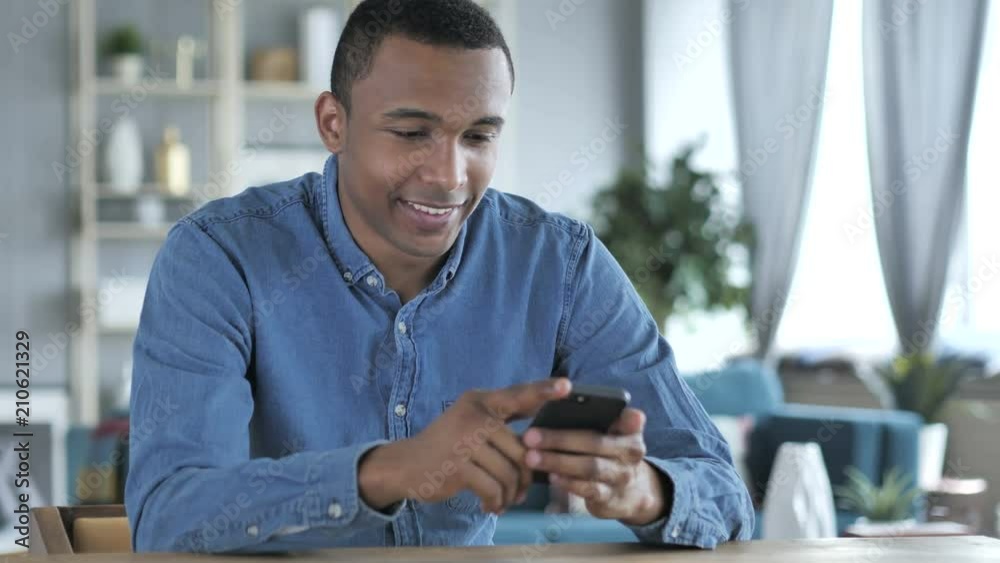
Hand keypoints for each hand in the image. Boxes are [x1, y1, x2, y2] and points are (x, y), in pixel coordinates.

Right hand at [359, 377, 571, 513]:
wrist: (407, 464)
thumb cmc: (448, 445)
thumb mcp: (472, 422)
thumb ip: (503, 421)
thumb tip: (543, 434)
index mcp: (481, 401)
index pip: (518, 394)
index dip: (544, 390)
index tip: (566, 386)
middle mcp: (474, 415)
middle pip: (522, 449)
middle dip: (524, 477)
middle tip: (518, 492)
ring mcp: (465, 440)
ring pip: (509, 472)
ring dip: (510, 494)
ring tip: (502, 500)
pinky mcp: (458, 466)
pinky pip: (493, 488)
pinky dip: (495, 502)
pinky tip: (489, 505)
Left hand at [521, 407, 668, 525]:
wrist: (626, 493)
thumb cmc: (608, 451)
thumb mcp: (609, 432)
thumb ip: (595, 415)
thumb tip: (562, 395)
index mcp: (631, 430)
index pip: (630, 418)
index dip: (616, 413)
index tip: (588, 404)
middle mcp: (631, 452)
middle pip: (595, 442)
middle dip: (560, 438)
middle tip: (530, 436)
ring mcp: (622, 476)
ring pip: (589, 467)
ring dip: (558, 461)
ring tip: (531, 457)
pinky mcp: (610, 498)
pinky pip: (588, 489)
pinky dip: (568, 482)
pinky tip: (550, 476)